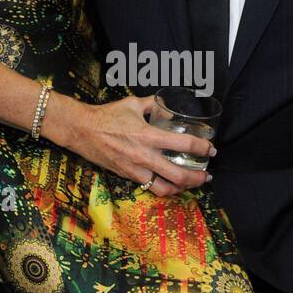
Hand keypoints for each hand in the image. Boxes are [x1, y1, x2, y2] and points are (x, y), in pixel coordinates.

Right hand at [59, 94, 214, 195]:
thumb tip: (169, 105)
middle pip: (179, 175)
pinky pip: (150, 188)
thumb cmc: (107, 115)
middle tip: (206, 173)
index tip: (210, 149)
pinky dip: (164, 188)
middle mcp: (144, 156)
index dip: (202, 148)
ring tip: (191, 184)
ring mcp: (135, 170)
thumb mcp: (134, 103)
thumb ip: (155, 104)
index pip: (184, 144)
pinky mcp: (128, 176)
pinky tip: (171, 184)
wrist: (81, 130)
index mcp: (148, 135)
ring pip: (165, 188)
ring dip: (182, 188)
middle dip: (197, 177)